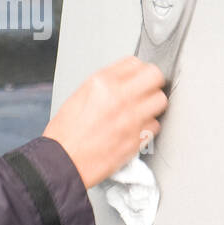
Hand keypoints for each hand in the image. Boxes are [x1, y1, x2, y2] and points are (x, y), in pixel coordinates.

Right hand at [43, 56, 166, 188]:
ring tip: (142, 109)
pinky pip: (155, 125)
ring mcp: (131, 119)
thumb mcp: (78, 96)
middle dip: (152, 82)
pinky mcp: (138, 138)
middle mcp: (119, 97)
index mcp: (102, 83)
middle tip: (146, 89)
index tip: (136, 76)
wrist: (63, 162)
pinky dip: (148, 126)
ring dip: (152, 104)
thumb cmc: (65, 133)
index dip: (136, 70)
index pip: (135, 62)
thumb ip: (104, 84)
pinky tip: (135, 128)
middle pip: (155, 76)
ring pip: (160, 100)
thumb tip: (124, 79)